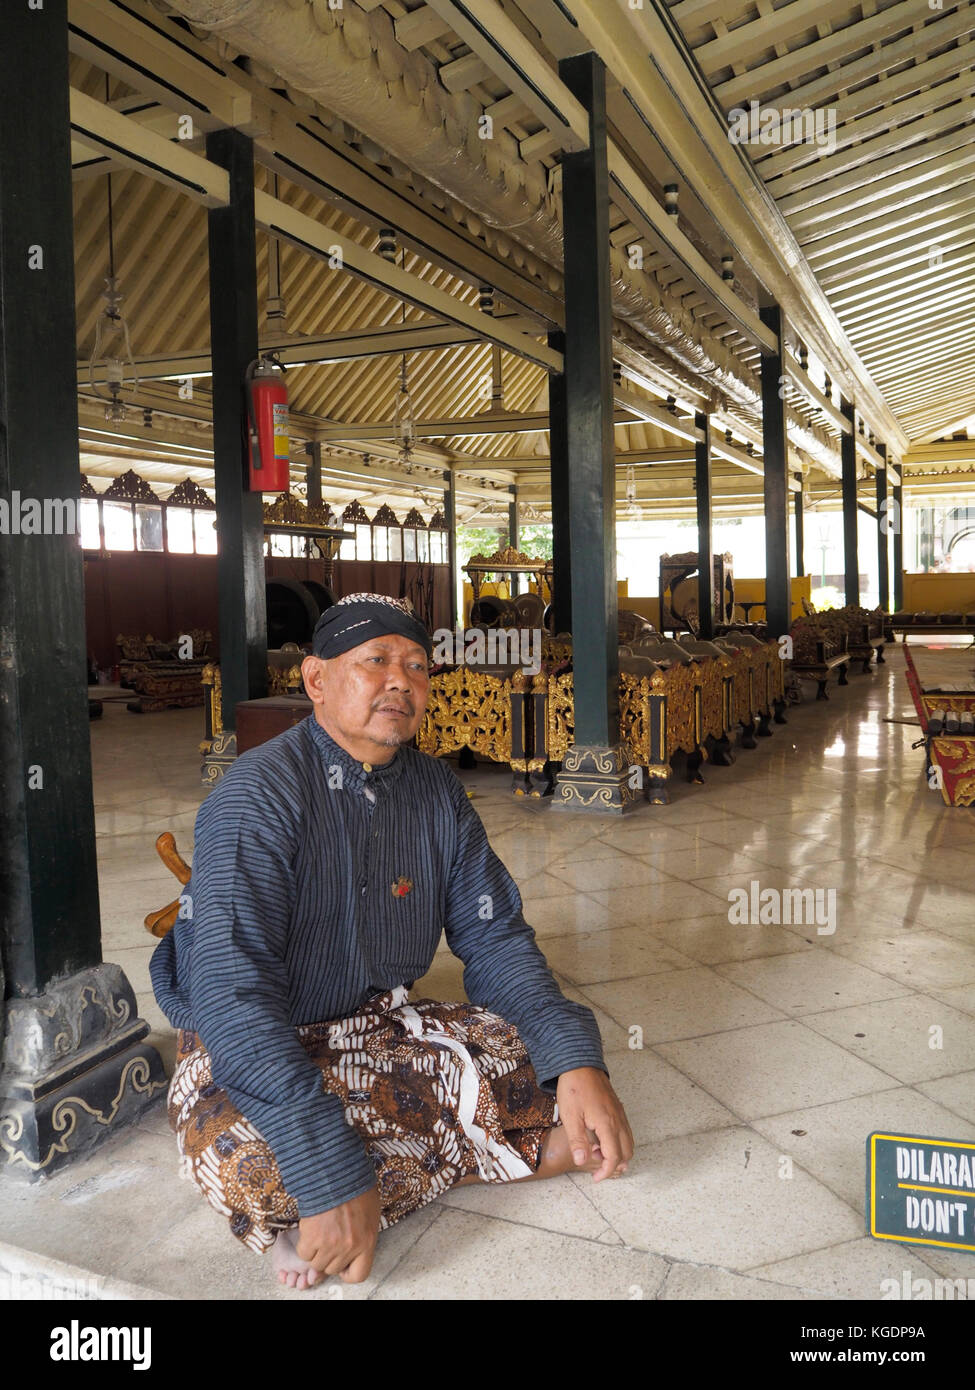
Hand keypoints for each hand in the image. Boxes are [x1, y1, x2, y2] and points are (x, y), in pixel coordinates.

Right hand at [296, 1186, 380, 1283]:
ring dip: (316, 1252)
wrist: (336, 1171)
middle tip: (329, 1242)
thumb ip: (365, 1233)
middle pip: (334, 1269)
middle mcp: (350, 1246)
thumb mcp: (371, 1211)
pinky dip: (305, 1245)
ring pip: (318, 1264)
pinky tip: (311, 1230)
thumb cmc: (355, 1186)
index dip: (349, 1272)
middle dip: (331, 1258)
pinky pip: (304, 1253)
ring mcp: (331, 1244)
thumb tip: (356, 1245)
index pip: (359, 1275)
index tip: (344, 1264)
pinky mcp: (312, 1237)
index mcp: (367, 1241)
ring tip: (320, 1234)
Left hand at [556, 1067, 633, 1182]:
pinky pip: (626, 1132)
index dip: (606, 1171)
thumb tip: (583, 1162)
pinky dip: (619, 1143)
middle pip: (627, 1153)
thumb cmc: (574, 1088)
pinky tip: (601, 1139)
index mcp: (607, 1124)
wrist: (580, 1064)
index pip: (614, 1157)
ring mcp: (620, 1114)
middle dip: (614, 1164)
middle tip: (595, 1163)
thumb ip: (578, 1141)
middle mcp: (618, 1120)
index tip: (596, 1178)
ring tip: (596, 1150)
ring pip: (629, 1142)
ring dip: (618, 1153)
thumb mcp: (570, 1116)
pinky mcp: (618, 1109)